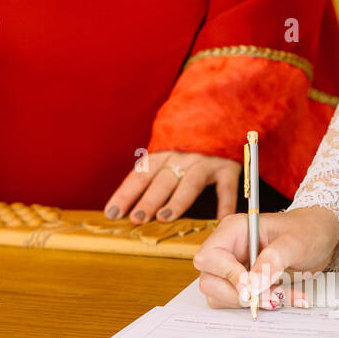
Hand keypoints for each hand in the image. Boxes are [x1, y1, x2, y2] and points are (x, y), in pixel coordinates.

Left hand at [104, 150, 240, 223]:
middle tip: (136, 219)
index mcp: (162, 155)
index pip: (139, 177)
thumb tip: (129, 207)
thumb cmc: (189, 147)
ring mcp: (205, 162)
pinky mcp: (227, 167)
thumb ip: (152, 177)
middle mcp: (181, 158)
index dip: (125, 195)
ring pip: (190, 182)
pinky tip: (219, 221)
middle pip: (161, 181)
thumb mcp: (167, 155)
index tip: (112, 214)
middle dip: (148, 200)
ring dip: (177, 201)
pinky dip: (224, 205)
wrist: (220, 116)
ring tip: (165, 217)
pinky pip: (225, 188)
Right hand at [194, 205, 338, 308]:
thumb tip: (252, 286)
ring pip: (221, 296)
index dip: (226, 274)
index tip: (250, 286)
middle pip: (210, 281)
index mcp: (233, 230)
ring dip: (252, 303)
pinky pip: (238, 302)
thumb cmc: (307, 230)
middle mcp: (228, 249)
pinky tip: (281, 297)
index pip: (209, 256)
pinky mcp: (241, 283)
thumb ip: (272, 261)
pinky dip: (259, 305)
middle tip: (271, 297)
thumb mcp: (294, 242)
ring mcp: (232, 267)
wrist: (321, 237)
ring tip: (282, 296)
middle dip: (239, 295)